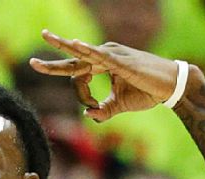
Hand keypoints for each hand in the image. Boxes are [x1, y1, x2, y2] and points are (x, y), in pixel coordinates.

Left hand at [29, 30, 194, 122]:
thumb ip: (103, 110)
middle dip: (54, 57)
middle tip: (34, 56)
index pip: (77, 74)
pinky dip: (89, 51)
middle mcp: (105, 55)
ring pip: (84, 53)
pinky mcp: (123, 61)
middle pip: (74, 57)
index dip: (80, 95)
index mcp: (101, 64)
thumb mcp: (120, 105)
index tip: (92, 107)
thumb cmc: (147, 92)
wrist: (170, 87)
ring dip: (66, 46)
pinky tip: (77, 45)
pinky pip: (102, 56)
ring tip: (48, 37)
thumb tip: (87, 115)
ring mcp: (113, 56)